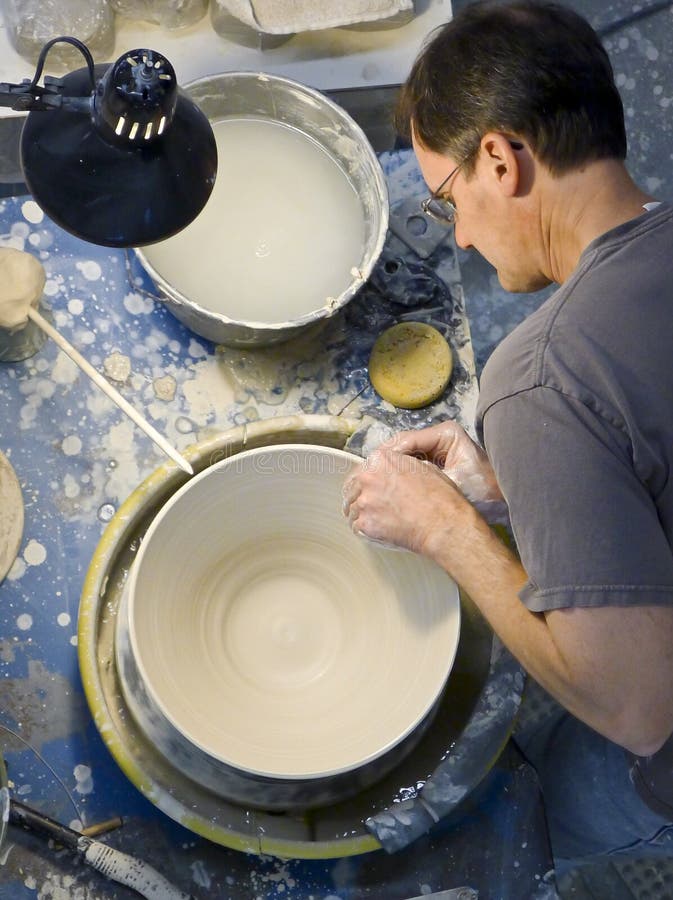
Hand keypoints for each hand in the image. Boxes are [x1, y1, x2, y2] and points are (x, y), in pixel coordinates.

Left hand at [342, 446, 468, 557]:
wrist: (442, 525)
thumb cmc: (439, 498)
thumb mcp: (424, 467)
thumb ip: (401, 465)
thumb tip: (395, 470)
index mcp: (381, 459)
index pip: (360, 470)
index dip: (364, 482)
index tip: (368, 490)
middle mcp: (368, 478)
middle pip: (351, 489)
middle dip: (359, 497)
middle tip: (371, 507)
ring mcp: (364, 501)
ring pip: (351, 508)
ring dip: (361, 514)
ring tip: (377, 520)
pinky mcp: (365, 523)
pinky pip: (356, 526)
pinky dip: (364, 529)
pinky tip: (377, 530)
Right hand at [381, 422, 503, 503]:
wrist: (504, 503)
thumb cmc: (484, 491)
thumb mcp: (452, 481)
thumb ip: (424, 473)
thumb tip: (391, 467)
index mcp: (446, 433)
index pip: (408, 440)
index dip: (390, 454)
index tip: (375, 468)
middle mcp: (440, 437)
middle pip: (404, 447)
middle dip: (388, 462)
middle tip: (372, 478)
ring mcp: (438, 449)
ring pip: (406, 457)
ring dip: (393, 470)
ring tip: (378, 484)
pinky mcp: (437, 463)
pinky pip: (414, 467)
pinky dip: (403, 477)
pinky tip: (392, 488)